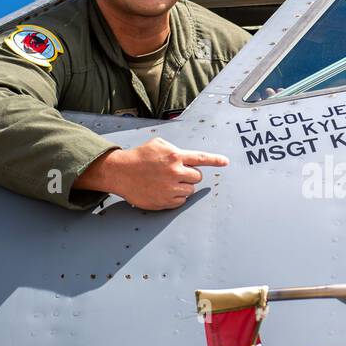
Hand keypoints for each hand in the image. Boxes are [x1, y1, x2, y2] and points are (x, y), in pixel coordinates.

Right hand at [76, 137, 227, 209]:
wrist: (120, 173)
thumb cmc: (139, 157)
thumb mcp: (158, 144)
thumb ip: (175, 149)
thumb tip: (186, 157)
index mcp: (175, 156)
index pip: (201, 158)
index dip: (215, 160)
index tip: (225, 162)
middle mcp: (175, 172)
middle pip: (197, 177)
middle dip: (189, 175)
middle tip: (176, 173)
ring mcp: (171, 189)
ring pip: (190, 190)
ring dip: (183, 186)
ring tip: (167, 182)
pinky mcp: (165, 202)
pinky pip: (181, 201)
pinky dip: (175, 197)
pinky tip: (163, 190)